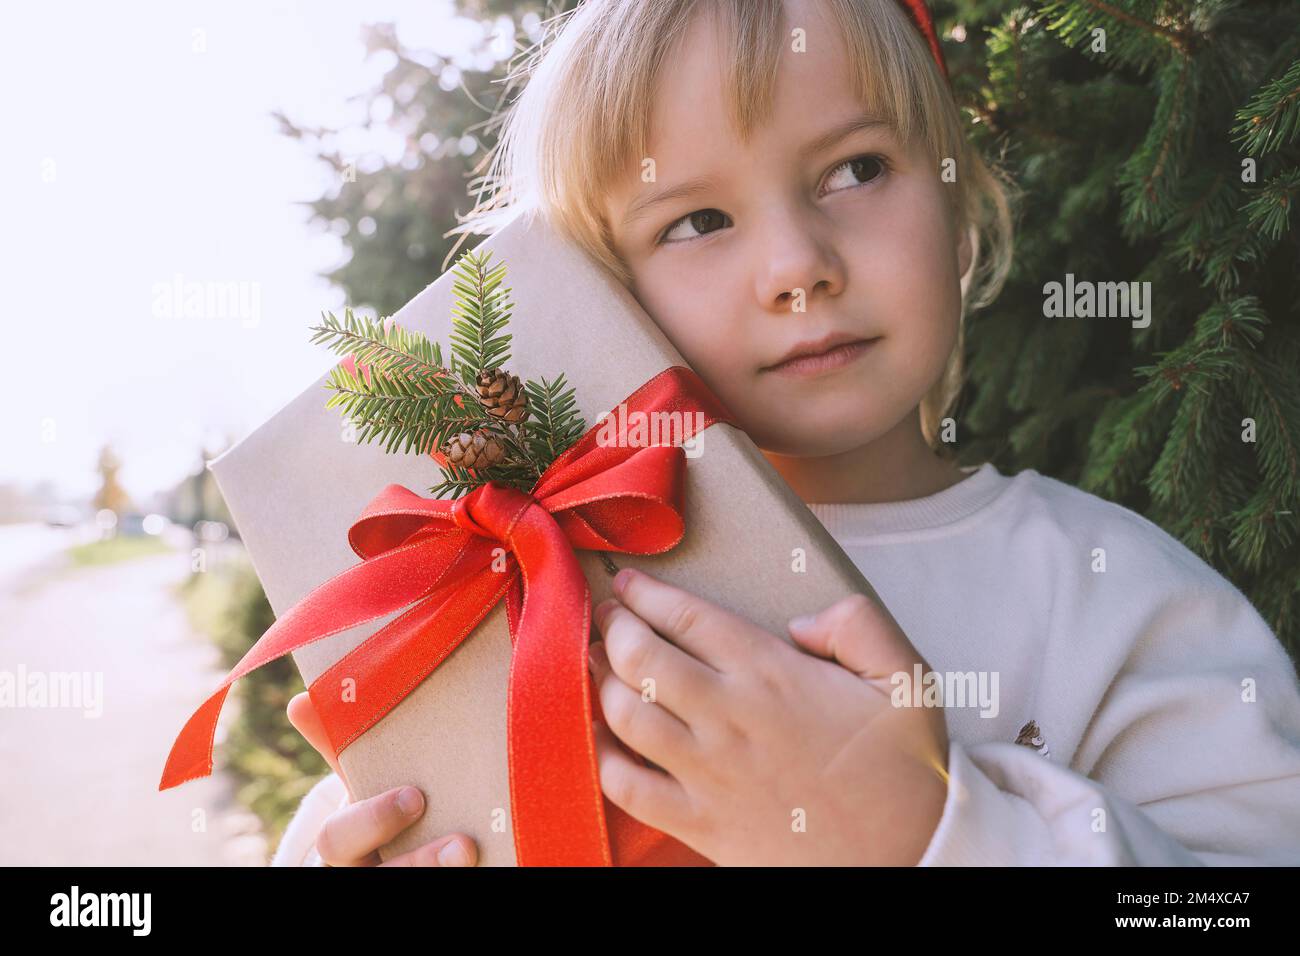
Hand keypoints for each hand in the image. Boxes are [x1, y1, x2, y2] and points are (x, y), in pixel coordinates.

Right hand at [286, 692, 477, 865]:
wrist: (397, 840)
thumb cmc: (379, 800)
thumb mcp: (361, 776)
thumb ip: (337, 746)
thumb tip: (299, 702)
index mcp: (342, 843)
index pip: (339, 840)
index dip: (374, 820)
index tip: (416, 796)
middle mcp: (365, 870)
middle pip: (383, 875)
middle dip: (419, 861)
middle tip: (462, 842)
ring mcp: (398, 877)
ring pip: (410, 883)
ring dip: (440, 870)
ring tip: (471, 852)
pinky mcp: (430, 882)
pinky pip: (445, 884)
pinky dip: (474, 871)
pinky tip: (489, 860)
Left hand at [587, 569, 949, 865]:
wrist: (910, 858)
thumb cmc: (905, 771)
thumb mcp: (905, 679)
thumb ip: (856, 625)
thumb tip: (800, 620)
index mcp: (772, 675)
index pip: (687, 618)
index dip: (645, 593)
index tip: (627, 585)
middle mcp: (730, 718)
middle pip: (640, 659)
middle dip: (614, 628)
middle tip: (608, 617)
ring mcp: (709, 774)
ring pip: (625, 716)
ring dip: (601, 683)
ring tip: (596, 663)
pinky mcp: (702, 823)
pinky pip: (629, 788)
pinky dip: (605, 759)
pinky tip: (604, 739)